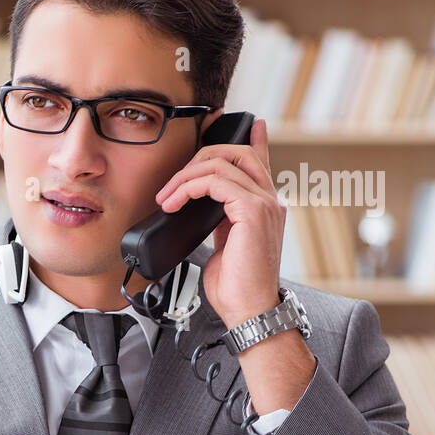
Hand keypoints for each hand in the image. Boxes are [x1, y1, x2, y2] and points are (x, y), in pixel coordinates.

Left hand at [153, 118, 284, 328]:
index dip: (255, 141)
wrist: (248, 310)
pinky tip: (174, 203)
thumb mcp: (224, 246)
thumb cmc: (236, 287)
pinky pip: (216, 182)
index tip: (252, 124)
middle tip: (172, 184)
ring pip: (222, 164)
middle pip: (237, 154)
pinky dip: (189, 187)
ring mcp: (264, 204)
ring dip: (185, 176)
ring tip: (166, 198)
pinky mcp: (252, 211)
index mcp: (264, 208)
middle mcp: (269, 201)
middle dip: (199, 159)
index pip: (260, 164)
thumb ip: (219, 222)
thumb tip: (197, 211)